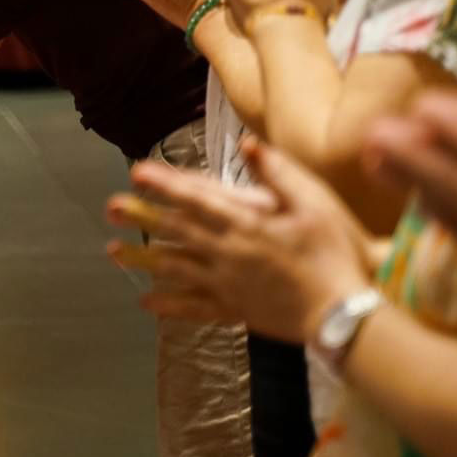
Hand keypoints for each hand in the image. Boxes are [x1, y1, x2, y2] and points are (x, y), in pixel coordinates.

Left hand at [106, 136, 374, 341]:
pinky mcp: (236, 311)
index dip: (165, 184)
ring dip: (144, 258)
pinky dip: (169, 304)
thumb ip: (278, 172)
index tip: (136, 172)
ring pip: (176, 269)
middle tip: (110, 208)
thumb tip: (247, 143)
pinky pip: (194, 307)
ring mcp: (228, 285)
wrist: (345, 313)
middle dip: (142, 217)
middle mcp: (229, 253)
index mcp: (247, 224)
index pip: (196, 198)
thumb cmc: (335, 252)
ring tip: (113, 252)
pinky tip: (146, 302)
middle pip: (176, 231)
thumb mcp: (314, 203)